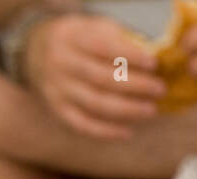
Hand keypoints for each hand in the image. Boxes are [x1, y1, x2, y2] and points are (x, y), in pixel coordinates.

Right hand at [23, 14, 165, 139]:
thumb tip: (155, 54)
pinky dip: (107, 131)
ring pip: (95, 104)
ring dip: (128, 110)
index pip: (102, 47)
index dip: (130, 56)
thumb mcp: (94, 27)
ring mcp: (57, 88)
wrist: (36, 50)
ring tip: (152, 110)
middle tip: (160, 89)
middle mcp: (60, 62)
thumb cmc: (80, 40)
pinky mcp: (58, 109)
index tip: (154, 63)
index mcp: (71, 37)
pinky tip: (128, 132)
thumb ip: (120, 38)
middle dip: (136, 86)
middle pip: (102, 78)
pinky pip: (83, 124)